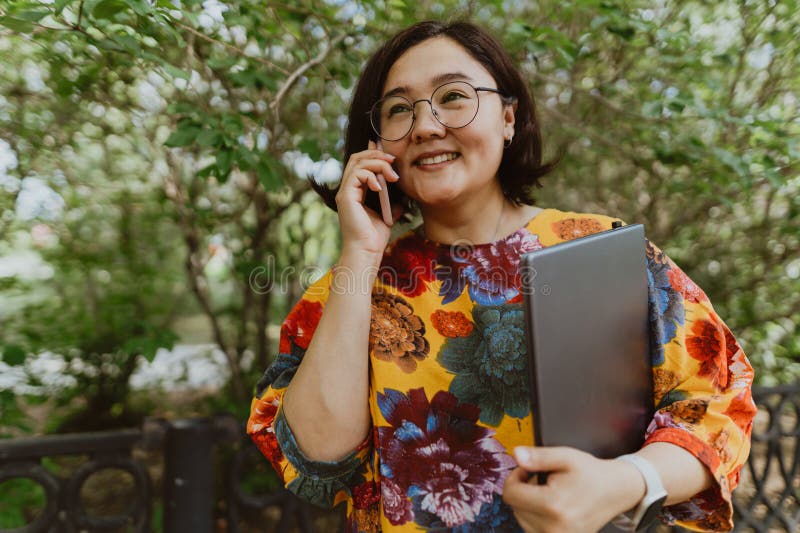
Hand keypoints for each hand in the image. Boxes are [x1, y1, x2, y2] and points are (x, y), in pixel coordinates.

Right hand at [335, 140, 402, 256]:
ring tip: (392, 176)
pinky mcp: (346, 196)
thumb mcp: (386, 215)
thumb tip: (401, 196)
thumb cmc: (374, 237)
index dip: (373, 154)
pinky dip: (371, 176)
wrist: (367, 250)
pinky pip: (357, 174)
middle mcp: (347, 189)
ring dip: (378, 164)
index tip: (391, 157)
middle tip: (392, 160)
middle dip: (376, 154)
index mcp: (355, 191)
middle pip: (357, 158)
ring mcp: (345, 192)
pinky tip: (380, 187)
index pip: (360, 164)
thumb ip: (389, 202)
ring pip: (358, 163)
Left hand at [502, 446, 645, 532]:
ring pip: (521, 519)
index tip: (526, 470)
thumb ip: (538, 457)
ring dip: (528, 504)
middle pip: (515, 507)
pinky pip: (533, 529)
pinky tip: (550, 506)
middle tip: (540, 479)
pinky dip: (535, 517)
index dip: (514, 477)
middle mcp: (554, 528)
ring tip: (548, 492)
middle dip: (522, 490)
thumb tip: (516, 454)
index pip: (511, 494)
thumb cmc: (591, 473)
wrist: (616, 491)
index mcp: (553, 505)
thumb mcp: (566, 457)